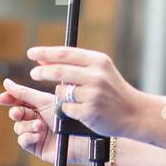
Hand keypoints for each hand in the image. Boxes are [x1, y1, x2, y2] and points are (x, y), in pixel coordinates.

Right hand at [0, 79, 88, 165]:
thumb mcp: (44, 102)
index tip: (2, 98)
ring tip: (40, 125)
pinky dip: (27, 137)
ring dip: (27, 125)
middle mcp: (35, 118)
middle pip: (17, 113)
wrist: (81, 136)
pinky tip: (37, 135)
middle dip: (16, 112)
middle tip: (18, 113)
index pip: (19, 100)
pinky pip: (23, 141)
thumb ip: (24, 93)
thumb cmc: (67, 116)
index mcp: (39, 106)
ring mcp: (35, 133)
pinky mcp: (36, 147)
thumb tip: (6, 82)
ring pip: (18, 128)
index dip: (10, 98)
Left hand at [25, 45, 142, 138]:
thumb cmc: (113, 90)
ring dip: (61, 94)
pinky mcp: (89, 111)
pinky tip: (81, 110)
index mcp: (98, 61)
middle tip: (33, 73)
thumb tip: (43, 59)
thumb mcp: (99, 71)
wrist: (134, 113)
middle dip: (42, 72)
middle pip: (58, 71)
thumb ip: (74, 64)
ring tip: (75, 98)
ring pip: (61, 91)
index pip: (65, 53)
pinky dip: (68, 109)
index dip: (45, 52)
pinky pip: (66, 108)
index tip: (31, 53)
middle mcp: (96, 76)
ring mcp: (93, 94)